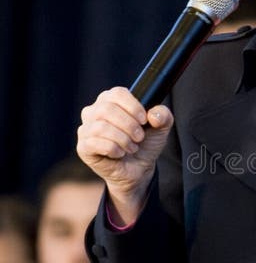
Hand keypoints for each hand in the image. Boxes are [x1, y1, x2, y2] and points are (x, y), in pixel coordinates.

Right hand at [76, 87, 173, 219]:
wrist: (138, 168)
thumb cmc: (145, 143)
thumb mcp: (160, 128)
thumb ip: (163, 115)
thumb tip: (153, 114)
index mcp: (110, 100)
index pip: (117, 93)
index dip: (133, 106)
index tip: (144, 120)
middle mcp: (94, 111)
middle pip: (107, 109)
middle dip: (129, 125)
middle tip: (139, 137)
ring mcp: (86, 129)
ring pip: (101, 127)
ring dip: (123, 139)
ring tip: (132, 147)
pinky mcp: (83, 147)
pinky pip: (94, 143)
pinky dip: (113, 149)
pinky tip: (120, 153)